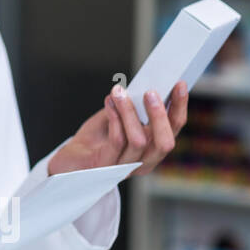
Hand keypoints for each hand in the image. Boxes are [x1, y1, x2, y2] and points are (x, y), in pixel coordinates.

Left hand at [48, 81, 188, 177]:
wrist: (70, 160)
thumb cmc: (97, 137)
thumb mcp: (119, 118)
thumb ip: (134, 106)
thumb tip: (145, 82)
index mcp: (153, 148)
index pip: (174, 129)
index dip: (179, 107)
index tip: (179, 84)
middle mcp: (145, 161)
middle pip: (164, 142)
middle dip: (160, 115)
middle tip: (151, 92)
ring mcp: (126, 167)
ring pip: (138, 141)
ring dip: (130, 113)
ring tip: (120, 92)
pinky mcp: (106, 166)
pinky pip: (117, 141)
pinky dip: (114, 118)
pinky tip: (109, 103)